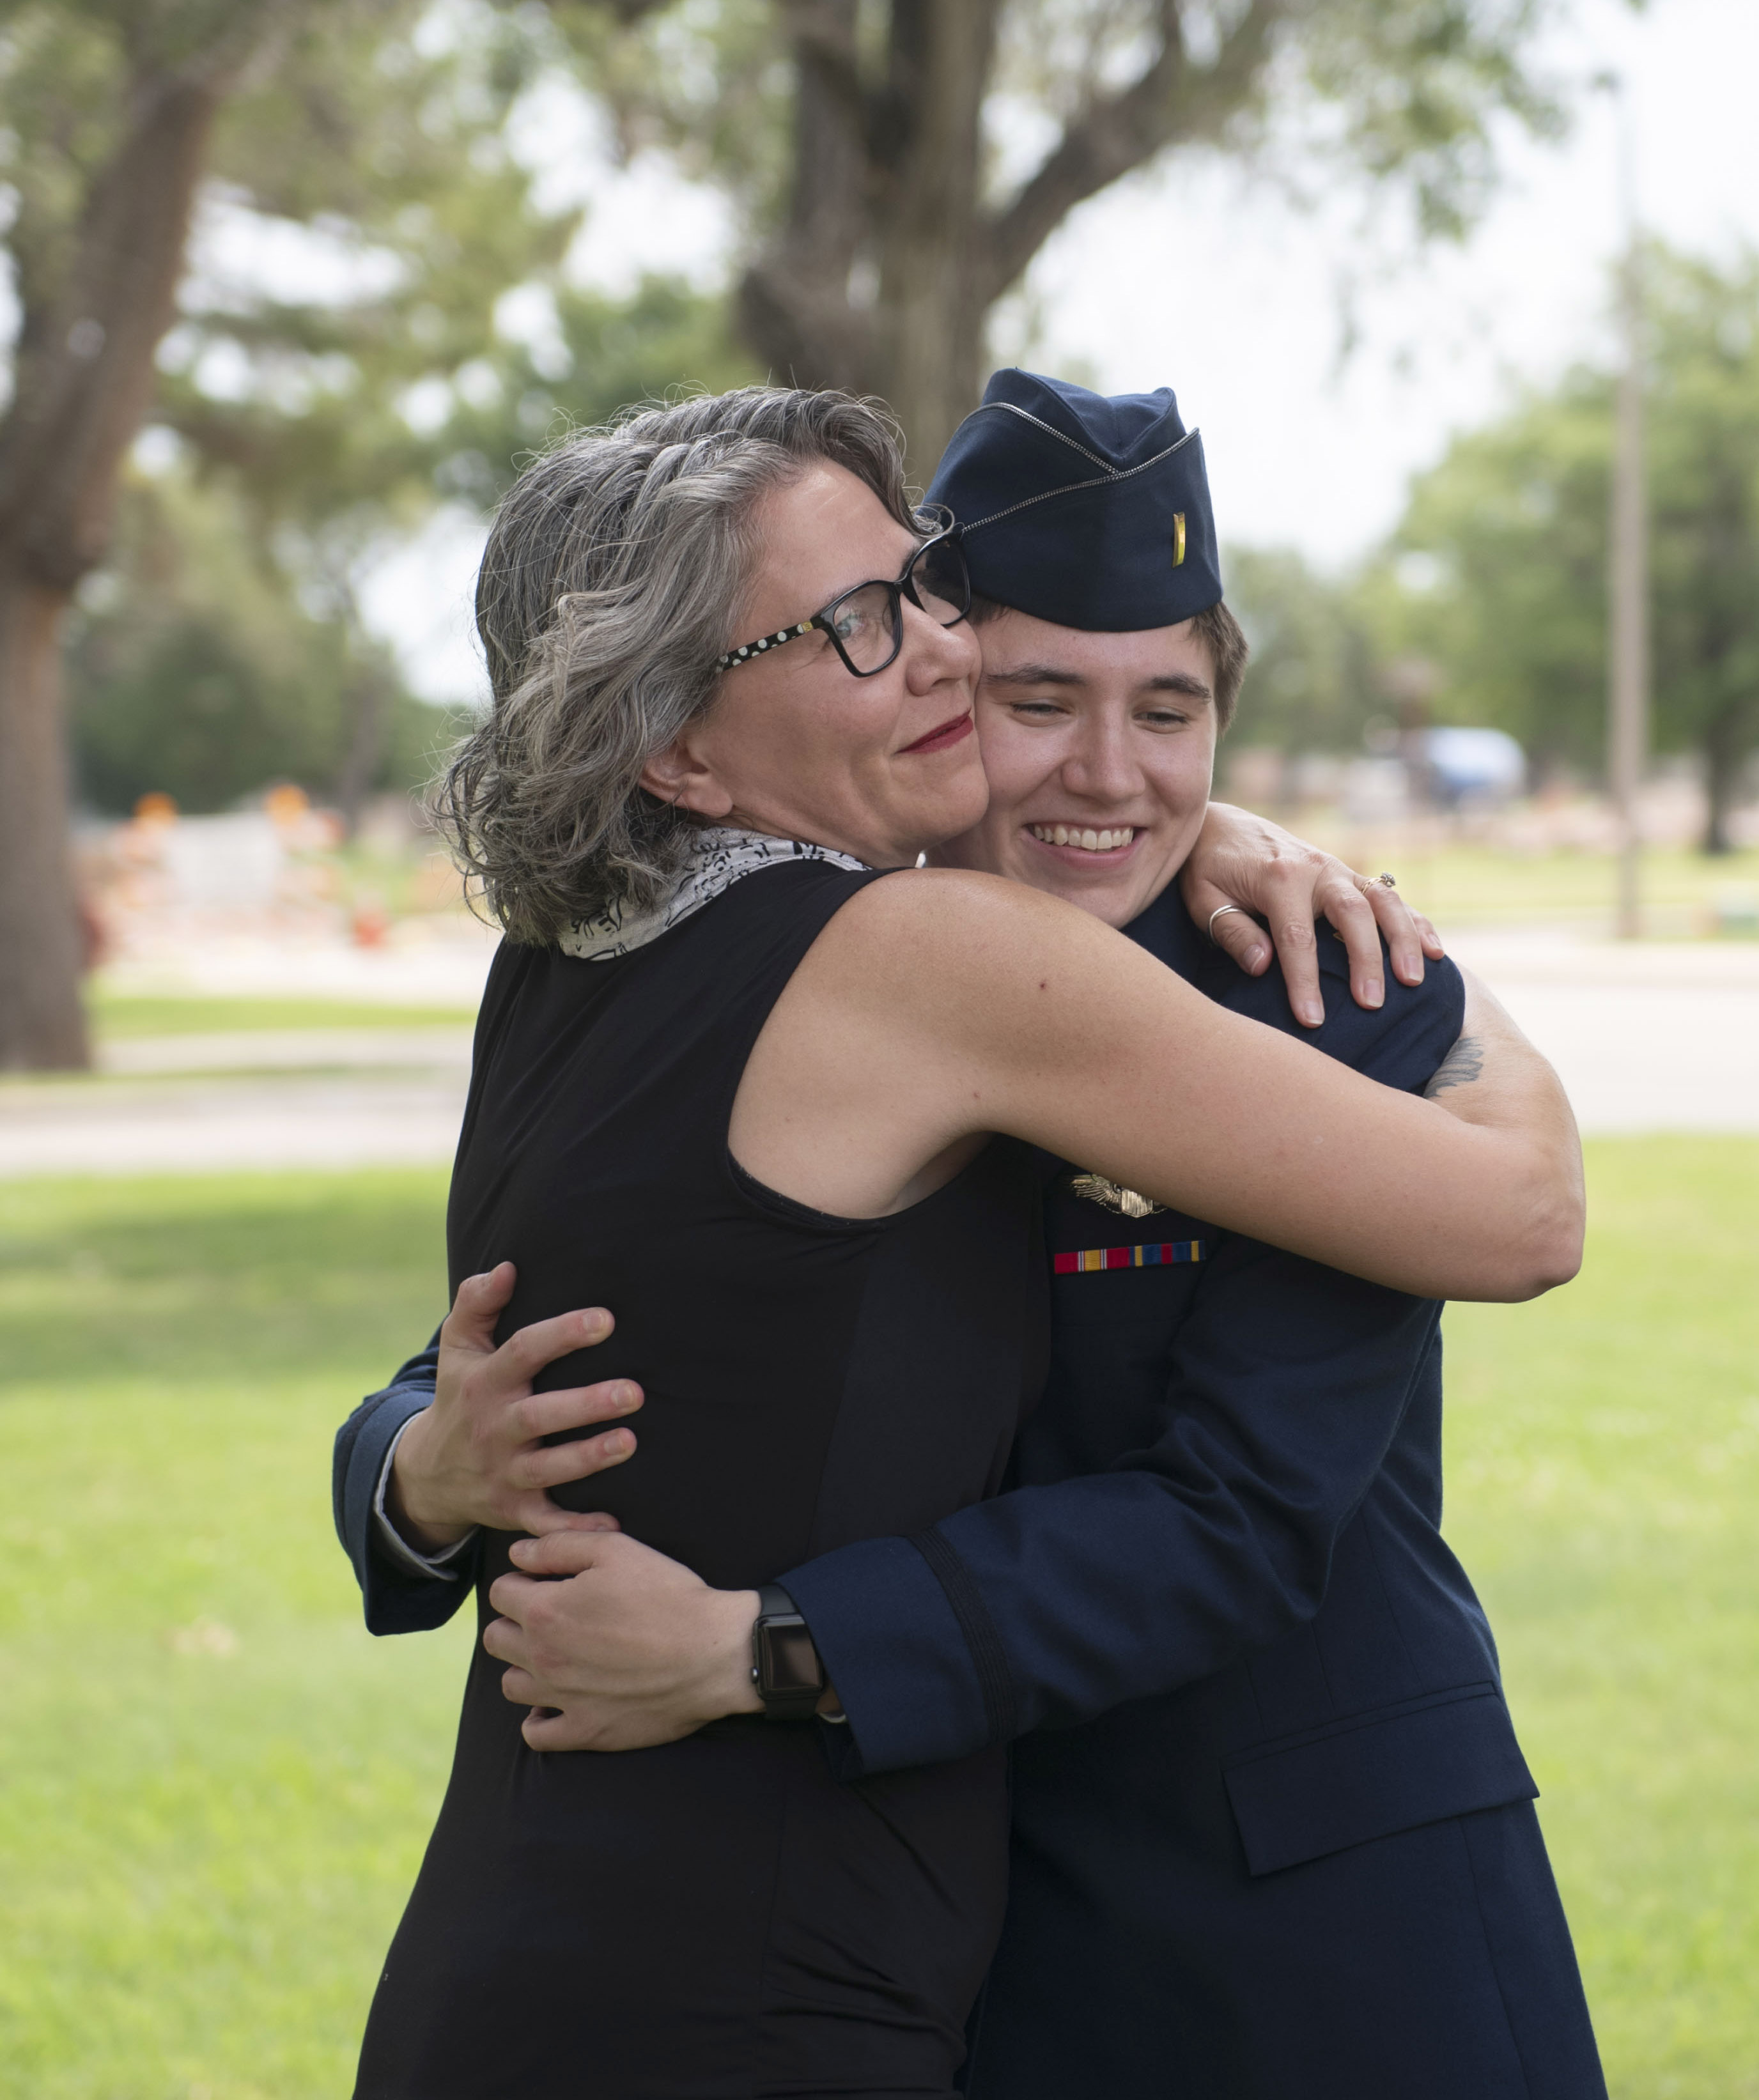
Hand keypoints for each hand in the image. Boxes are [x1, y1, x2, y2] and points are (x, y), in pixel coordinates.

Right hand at [388, 1262, 641, 1550]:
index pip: (524, 1352)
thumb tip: (508, 1266)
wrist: (425, 1474)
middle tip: (634, 1392)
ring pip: (548, 1469)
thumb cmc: (460, 1396)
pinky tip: (612, 1525)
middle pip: (539, 1415)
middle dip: (586, 1404)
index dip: (563, 1335)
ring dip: (589, 1458)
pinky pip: (545, 1523)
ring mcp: (503, 1472)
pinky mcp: (513, 1511)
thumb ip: (478, 1304)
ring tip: (630, 1442)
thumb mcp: (458, 1349)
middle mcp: (494, 1428)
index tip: (606, 1320)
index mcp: (485, 1382)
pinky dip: (574, 1528)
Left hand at [484, 1530, 763, 1751]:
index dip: (522, 1580)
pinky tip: (558, 1701)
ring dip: (525, 1667)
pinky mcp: (586, 1731)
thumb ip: (558, 1545)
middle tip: (551, 1615)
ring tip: (558, 1655)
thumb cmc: (668, 1595)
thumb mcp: (616, 1549)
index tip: (548, 1581)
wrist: (712, 1652)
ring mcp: (562, 1699)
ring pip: (511, 1685)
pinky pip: (536, 1734)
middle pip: (496, 1638)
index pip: (501, 1592)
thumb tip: (518, 1552)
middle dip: (515, 1621)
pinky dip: (539, 1718)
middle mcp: (543, 1658)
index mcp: (546, 1611)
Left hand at [1179, 802, 1444, 1027]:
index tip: (1313, 1019)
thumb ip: (1232, 931)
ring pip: (1382, 901)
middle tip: (1372, 1005)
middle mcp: (1315, 868)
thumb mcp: (1204, 899)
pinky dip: (1413, 921)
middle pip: (1351, 915)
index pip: (1296, 937)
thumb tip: (1263, 965)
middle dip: (1365, 961)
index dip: (1305, 981)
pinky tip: (1433, 951)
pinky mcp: (1348, 874)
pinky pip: (1389, 896)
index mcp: (1277, 877)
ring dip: (1402, 939)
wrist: (1220, 826)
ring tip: (1413, 981)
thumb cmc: (1208, 870)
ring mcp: (1336, 868)